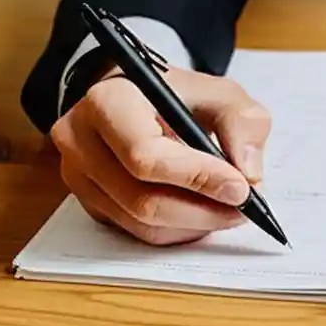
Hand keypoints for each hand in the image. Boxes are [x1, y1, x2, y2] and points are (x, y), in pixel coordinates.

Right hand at [49, 67, 270, 244]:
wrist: (142, 100)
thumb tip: (248, 176)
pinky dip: (178, 230)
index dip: (197, 177)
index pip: (145, 155)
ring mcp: (78, 175)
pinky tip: (202, 213)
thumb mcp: (221, 93)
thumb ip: (243, 123)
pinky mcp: (89, 202)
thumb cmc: (179, 96)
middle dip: (203, 210)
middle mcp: (80, 139)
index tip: (240, 188)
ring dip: (195, 225)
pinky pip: (137, 232)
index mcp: (107, 102)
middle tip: (243, 208)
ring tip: (229, 210)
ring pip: (142, 223)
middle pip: (142, 199)